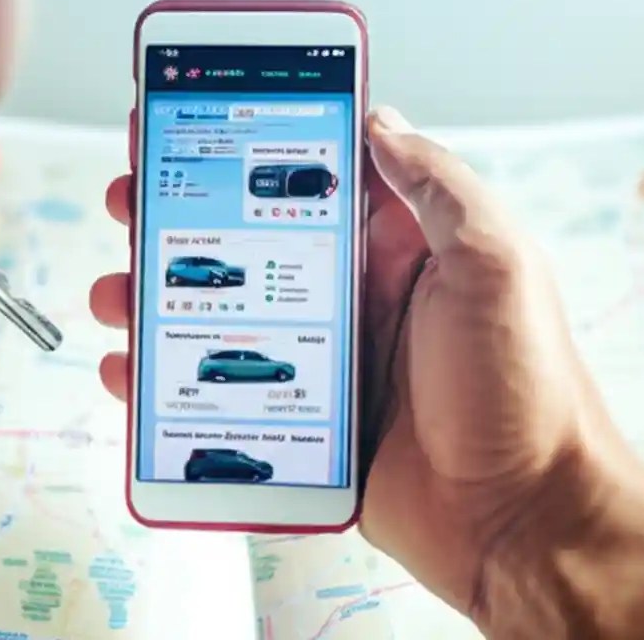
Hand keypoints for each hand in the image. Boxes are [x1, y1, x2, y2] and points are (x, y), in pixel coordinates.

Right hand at [89, 108, 625, 610]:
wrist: (523, 524)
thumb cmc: (525, 391)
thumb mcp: (495, 264)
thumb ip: (437, 187)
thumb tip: (378, 120)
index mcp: (398, 247)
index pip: (312, 175)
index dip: (250, 147)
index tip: (188, 121)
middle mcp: (354, 296)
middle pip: (247, 244)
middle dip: (181, 220)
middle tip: (130, 202)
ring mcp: (322, 360)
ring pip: (221, 318)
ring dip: (160, 301)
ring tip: (118, 292)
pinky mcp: (300, 422)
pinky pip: (220, 394)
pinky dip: (168, 384)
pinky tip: (132, 374)